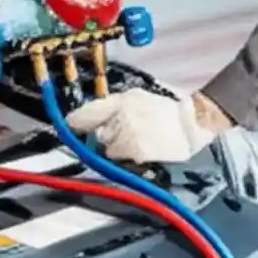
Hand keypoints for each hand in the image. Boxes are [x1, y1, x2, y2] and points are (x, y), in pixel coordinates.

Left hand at [64, 86, 233, 163]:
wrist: (189, 125)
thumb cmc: (164, 111)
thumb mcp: (136, 98)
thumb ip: (113, 107)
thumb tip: (89, 120)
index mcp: (121, 100)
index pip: (88, 113)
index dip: (74, 122)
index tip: (68, 127)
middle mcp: (120, 116)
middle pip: (97, 134)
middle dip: (105, 136)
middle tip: (123, 133)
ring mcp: (127, 135)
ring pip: (107, 149)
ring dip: (116, 148)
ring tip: (136, 141)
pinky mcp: (134, 152)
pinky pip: (120, 159)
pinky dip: (127, 158)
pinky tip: (142, 149)